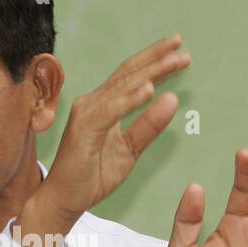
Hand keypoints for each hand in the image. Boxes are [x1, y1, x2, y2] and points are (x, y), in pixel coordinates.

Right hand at [30, 34, 189, 221]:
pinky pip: (111, 111)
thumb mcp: (130, 150)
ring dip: (150, 72)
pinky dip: (130, 99)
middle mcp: (93, 103)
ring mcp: (86, 113)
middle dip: (156, 58)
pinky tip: (151, 90)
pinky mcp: (83, 129)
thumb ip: (149, 126)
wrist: (65, 200)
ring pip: (122, 87)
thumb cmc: (92, 175)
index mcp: (103, 105)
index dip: (154, 61)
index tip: (179, 51)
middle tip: (182, 46)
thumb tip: (173, 99)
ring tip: (174, 62)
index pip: (131, 77)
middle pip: (128, 74)